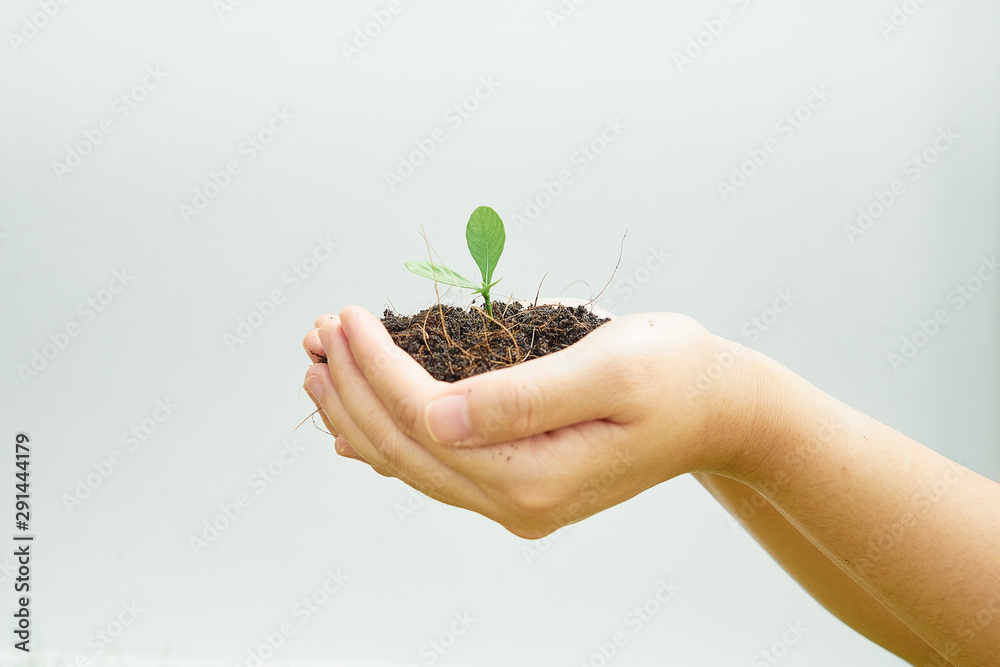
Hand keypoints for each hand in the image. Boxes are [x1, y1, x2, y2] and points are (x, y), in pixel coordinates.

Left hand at [301, 299, 760, 537]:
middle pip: (403, 447)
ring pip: (409, 461)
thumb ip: (523, 398)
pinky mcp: (516, 483)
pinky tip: (352, 429)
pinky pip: (434, 469)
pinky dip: (386, 439)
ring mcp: (513, 499)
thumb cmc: (674, 374)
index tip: (347, 316)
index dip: (375, 368)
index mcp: (534, 476)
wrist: (718, 410)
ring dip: (357, 411)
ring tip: (317, 367)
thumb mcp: (608, 372)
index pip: (425, 421)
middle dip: (350, 387)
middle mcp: (515, 501)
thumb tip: (437, 418)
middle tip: (315, 333)